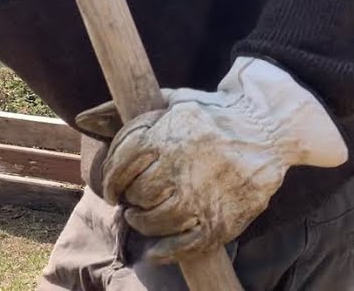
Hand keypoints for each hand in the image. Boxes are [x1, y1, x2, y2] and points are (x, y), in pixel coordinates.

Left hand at [75, 57, 346, 263]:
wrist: (271, 126)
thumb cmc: (210, 113)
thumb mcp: (167, 101)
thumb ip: (122, 112)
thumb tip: (82, 119)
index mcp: (169, 134)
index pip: (122, 164)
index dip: (112, 179)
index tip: (113, 187)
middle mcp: (184, 166)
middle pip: (139, 192)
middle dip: (129, 198)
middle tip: (131, 200)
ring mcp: (206, 195)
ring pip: (158, 220)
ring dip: (143, 222)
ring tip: (142, 217)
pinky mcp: (225, 219)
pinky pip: (188, 245)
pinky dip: (167, 251)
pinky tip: (156, 250)